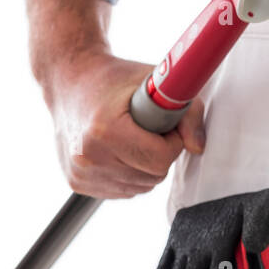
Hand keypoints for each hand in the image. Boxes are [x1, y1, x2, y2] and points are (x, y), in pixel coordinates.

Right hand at [46, 51, 206, 198]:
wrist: (70, 81)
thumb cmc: (116, 78)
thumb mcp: (156, 83)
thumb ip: (188, 114)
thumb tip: (198, 147)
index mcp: (105, 131)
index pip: (161, 159)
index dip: (171, 141)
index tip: (163, 123)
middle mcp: (88, 158)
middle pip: (153, 176)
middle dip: (160, 154)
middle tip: (148, 128)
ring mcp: (80, 174)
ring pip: (141, 187)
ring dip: (146, 165)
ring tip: (131, 136)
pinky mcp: (77, 183)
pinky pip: (124, 190)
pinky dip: (130, 173)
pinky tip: (118, 149)